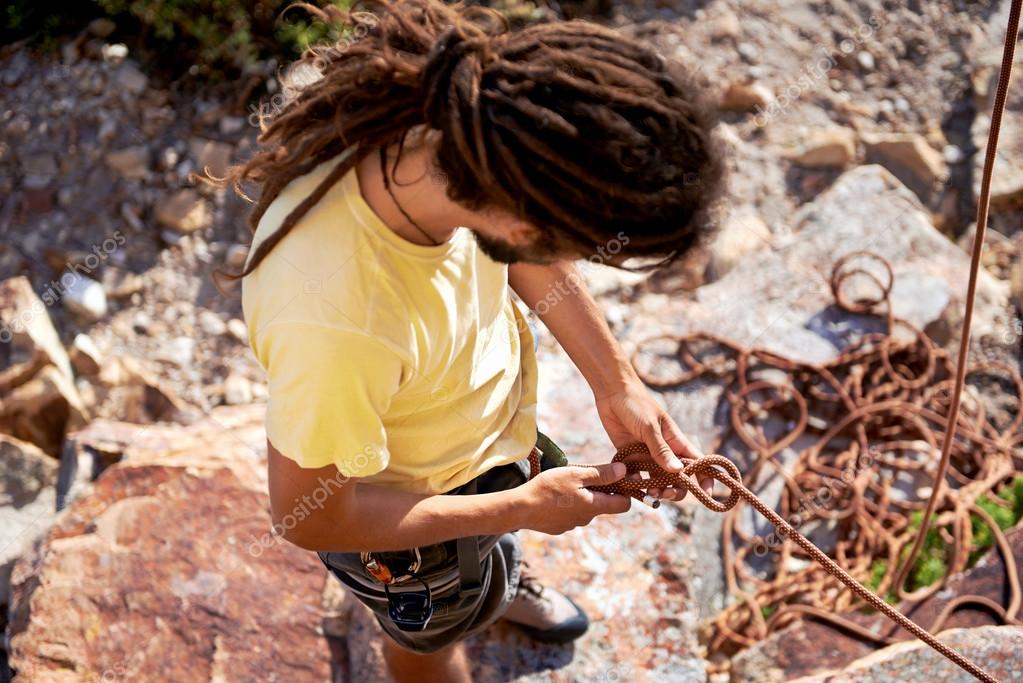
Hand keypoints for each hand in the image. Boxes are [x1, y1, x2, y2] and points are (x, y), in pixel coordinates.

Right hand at [516, 462, 631, 534]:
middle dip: (599, 489)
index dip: (626, 491)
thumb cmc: (548, 488)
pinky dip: (568, 504)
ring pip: (585, 508)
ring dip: (581, 496)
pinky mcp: (559, 527)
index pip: (625, 505)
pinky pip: (570, 513)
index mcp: (594, 506)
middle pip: (603, 504)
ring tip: (564, 483)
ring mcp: (572, 525)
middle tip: (584, 474)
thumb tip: (623, 471)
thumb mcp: (576, 474)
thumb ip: (601, 474)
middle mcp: (586, 519)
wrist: (520, 509)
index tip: (619, 477)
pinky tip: (554, 495)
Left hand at [594, 380, 712, 501]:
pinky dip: (635, 484)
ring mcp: (648, 456)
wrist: (613, 393)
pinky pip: (636, 476)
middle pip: (678, 479)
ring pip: (658, 481)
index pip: (698, 464)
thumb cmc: (637, 405)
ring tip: (649, 493)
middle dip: (675, 491)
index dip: (705, 480)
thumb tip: (678, 472)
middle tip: (664, 494)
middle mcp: (665, 452)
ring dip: (656, 490)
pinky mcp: (631, 457)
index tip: (705, 494)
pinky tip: (630, 484)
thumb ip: (661, 450)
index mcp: (677, 442)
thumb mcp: (650, 427)